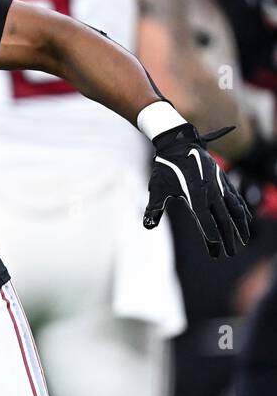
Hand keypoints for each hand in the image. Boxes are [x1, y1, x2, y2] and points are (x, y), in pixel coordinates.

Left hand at [144, 123, 252, 257]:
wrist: (178, 142)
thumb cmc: (165, 166)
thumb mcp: (157, 187)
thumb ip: (154, 207)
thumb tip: (148, 226)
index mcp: (194, 194)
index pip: (204, 219)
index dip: (210, 235)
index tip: (215, 250)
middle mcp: (210, 191)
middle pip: (222, 219)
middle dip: (228, 238)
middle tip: (230, 254)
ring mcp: (219, 185)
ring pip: (235, 209)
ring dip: (241, 226)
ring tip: (244, 240)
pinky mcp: (223, 180)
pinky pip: (236, 197)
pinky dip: (243, 209)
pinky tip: (247, 219)